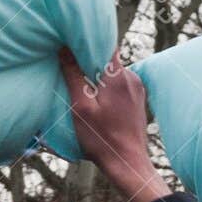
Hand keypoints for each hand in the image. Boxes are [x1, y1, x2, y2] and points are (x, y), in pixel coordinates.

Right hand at [58, 48, 169, 201]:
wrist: (127, 162)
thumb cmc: (101, 138)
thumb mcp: (80, 107)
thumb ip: (73, 76)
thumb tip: (63, 49)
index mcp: (117, 76)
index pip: (104, 43)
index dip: (87, 38)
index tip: (70, 38)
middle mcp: (131, 78)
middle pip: (106, 59)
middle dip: (88, 60)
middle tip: (69, 67)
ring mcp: (137, 89)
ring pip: (112, 73)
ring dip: (97, 77)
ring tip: (81, 88)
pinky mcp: (138, 99)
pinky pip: (119, 85)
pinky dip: (106, 87)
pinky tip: (95, 101)